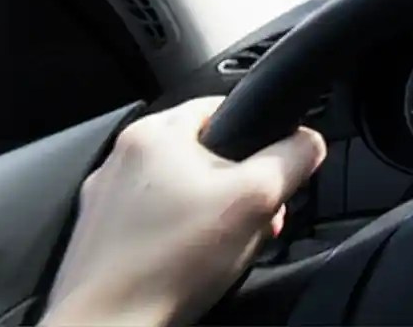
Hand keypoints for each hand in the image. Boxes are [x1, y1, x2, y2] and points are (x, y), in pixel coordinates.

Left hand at [41, 97, 326, 326]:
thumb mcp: (258, 198)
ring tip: (227, 248)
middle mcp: (123, 158)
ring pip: (183, 192)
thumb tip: (310, 142)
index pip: (224, 107)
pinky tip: (194, 265)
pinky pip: (158, 224)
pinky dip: (182, 238)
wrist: (111, 325)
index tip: (276, 172)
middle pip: (206, 155)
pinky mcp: (103, 237)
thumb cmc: (172, 262)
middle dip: (241, 186)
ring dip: (214, 214)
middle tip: (258, 219)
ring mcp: (107, 199)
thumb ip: (293, 158)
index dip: (262, 138)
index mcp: (155, 132)